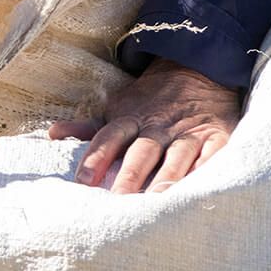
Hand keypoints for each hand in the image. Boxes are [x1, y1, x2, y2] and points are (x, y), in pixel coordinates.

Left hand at [48, 59, 239, 193]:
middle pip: (142, 152)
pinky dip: (206, 168)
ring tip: (157, 202)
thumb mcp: (118, 108)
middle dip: (129, 175)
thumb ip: (89, 127)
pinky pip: (212, 153)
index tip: (83, 181)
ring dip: (166, 178)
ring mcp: (188, 131)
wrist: (195, 68)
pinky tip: (198, 186)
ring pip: (176, 156)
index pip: (109, 138)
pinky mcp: (217, 135)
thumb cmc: (149, 100)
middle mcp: (157, 126)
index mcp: (130, 119)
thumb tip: (53, 134)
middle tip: (119, 201)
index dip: (96, 158)